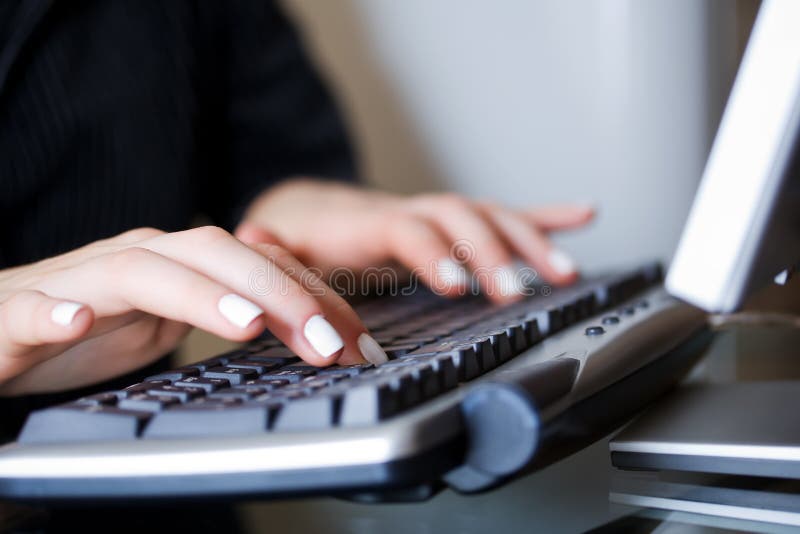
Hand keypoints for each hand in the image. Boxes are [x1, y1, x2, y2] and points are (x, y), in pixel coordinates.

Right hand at [0, 227, 386, 395]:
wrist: (1, 325)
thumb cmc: (91, 324)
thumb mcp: (174, 319)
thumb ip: (227, 309)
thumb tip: (305, 324)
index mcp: (178, 261)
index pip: (257, 262)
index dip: (313, 295)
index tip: (360, 342)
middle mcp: (138, 258)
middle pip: (216, 255)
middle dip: (280, 295)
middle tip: (331, 344)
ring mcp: (80, 282)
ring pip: (141, 270)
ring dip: (197, 294)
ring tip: (247, 324)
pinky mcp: (20, 313)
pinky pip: (37, 308)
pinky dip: (56, 312)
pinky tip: (78, 323)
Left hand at [236, 180, 593, 302]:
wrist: (304, 208)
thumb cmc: (292, 235)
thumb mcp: (272, 248)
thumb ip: (269, 254)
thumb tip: (253, 244)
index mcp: (362, 222)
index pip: (405, 229)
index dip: (434, 253)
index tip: (460, 285)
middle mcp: (405, 212)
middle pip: (458, 219)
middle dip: (493, 253)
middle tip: (519, 291)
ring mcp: (432, 217)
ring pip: (487, 216)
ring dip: (529, 241)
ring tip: (563, 271)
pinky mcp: (449, 226)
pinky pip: (501, 216)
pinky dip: (543, 217)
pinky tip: (581, 216)